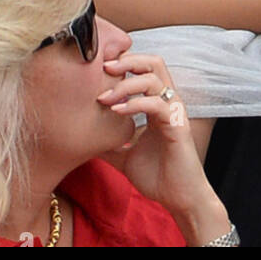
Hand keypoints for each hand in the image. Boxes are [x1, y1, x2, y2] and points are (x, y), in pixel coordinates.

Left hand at [99, 53, 225, 239]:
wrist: (177, 200)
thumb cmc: (155, 176)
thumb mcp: (123, 154)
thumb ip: (108, 141)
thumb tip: (82, 136)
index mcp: (156, 104)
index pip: (144, 69)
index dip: (123, 62)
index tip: (98, 68)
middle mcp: (167, 102)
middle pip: (153, 62)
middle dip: (127, 60)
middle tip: (103, 68)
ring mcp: (174, 112)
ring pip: (154, 78)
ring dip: (126, 83)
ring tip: (104, 98)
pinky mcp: (178, 125)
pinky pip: (157, 104)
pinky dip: (134, 103)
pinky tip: (117, 111)